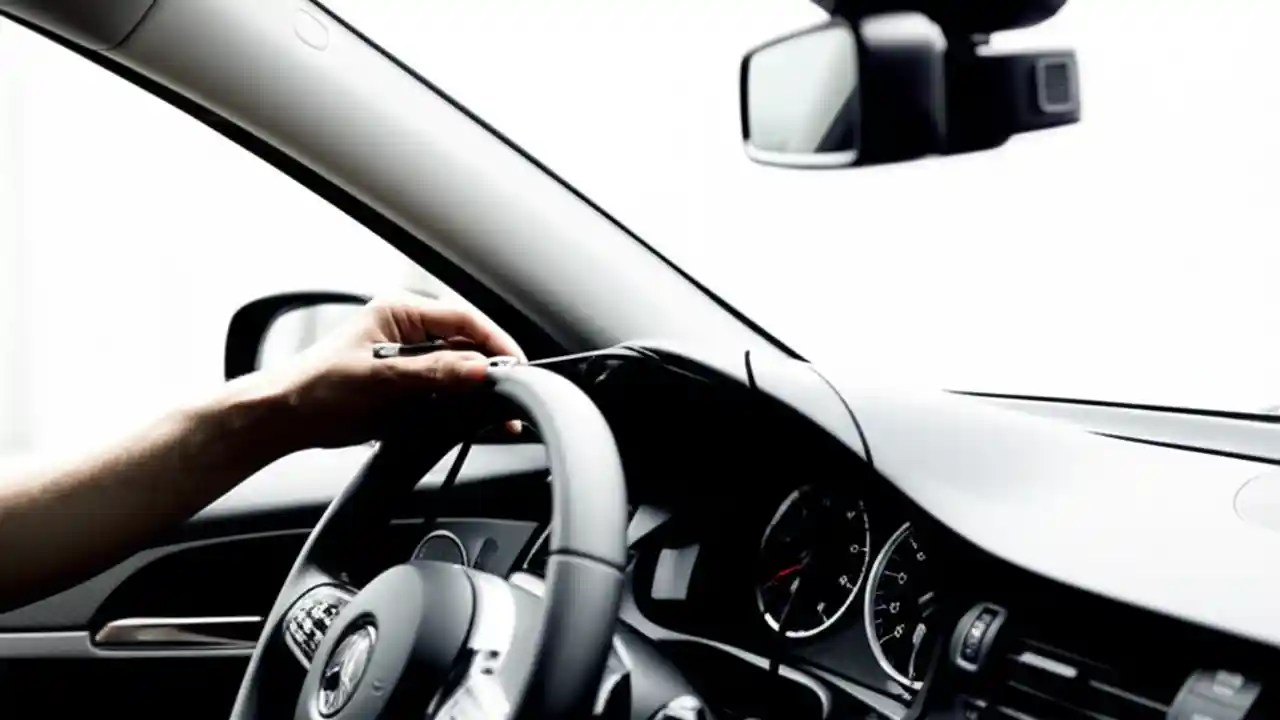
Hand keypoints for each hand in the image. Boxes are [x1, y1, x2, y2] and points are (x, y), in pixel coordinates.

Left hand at [246, 292, 524, 450]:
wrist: (286, 418)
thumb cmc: (316, 386)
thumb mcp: (380, 378)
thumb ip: (433, 373)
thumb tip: (479, 370)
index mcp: (400, 311)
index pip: (463, 318)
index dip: (494, 341)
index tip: (516, 366)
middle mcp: (409, 331)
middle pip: (467, 344)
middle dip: (491, 369)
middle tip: (512, 395)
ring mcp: (411, 360)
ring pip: (461, 370)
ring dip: (479, 390)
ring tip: (500, 413)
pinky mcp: (410, 387)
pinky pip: (448, 392)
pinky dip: (464, 406)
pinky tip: (477, 420)